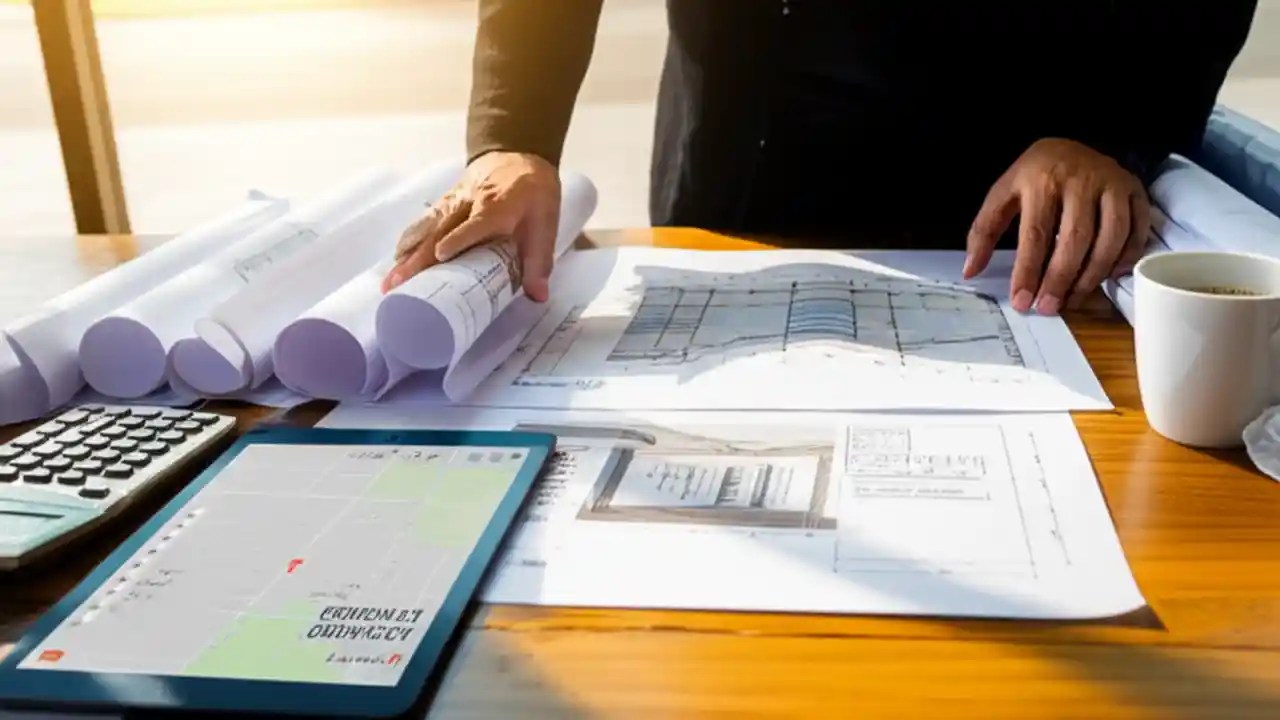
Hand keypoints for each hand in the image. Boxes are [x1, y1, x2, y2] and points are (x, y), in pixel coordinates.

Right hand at [382, 151, 561, 300]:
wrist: (518, 153)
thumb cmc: (533, 192)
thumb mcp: (546, 223)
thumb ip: (539, 260)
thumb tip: (537, 296)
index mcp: (496, 208)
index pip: (474, 224)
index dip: (458, 238)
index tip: (441, 254)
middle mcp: (468, 204)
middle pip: (440, 231)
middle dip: (418, 258)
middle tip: (400, 283)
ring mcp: (453, 201)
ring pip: (427, 227)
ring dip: (408, 253)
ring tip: (391, 278)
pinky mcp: (445, 202)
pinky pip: (425, 222)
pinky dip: (410, 240)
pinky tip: (398, 258)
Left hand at [963, 138, 1150, 313]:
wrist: (1070, 143)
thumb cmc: (1033, 176)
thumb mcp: (1002, 194)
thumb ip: (984, 230)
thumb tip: (970, 271)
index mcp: (1042, 180)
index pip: (1035, 233)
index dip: (1028, 271)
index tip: (1022, 302)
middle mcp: (1080, 180)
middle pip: (1074, 238)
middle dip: (1061, 279)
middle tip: (1049, 307)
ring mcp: (1112, 183)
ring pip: (1111, 236)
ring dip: (1093, 274)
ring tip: (1075, 298)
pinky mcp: (1134, 189)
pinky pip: (1137, 229)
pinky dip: (1127, 256)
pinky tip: (1109, 277)